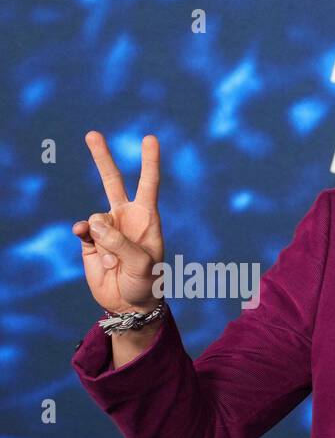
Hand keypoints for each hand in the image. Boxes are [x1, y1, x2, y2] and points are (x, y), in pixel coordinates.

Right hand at [72, 131, 164, 315]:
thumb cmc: (146, 283)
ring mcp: (106, 227)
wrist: (129, 303)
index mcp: (147, 219)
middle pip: (112, 181)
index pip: (148, 184)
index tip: (150, 139)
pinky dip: (84, 234)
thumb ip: (120, 242)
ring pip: (96, 217)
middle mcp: (126, 218)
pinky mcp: (90, 240)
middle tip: (92, 134)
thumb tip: (93, 223)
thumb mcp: (141, 264)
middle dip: (102, 158)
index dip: (149, 162)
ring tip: (115, 261)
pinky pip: (83, 229)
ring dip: (103, 239)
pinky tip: (88, 240)